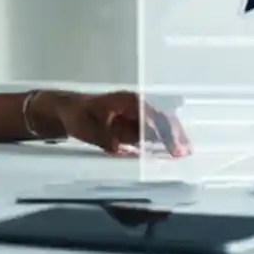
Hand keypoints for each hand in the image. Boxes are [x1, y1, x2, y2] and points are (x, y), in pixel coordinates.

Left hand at [29, 90, 191, 157]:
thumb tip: (118, 145)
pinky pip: (153, 132)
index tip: (170, 143)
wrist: (69, 111)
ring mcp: (137, 114)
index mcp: (126, 101)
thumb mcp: (87, 128)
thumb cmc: (78, 115)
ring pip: (161, 124)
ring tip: (184, 153)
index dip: (162, 129)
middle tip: (183, 151)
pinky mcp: (135, 125)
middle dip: (173, 133)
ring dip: (172, 137)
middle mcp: (136, 105)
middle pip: (161, 117)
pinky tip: (172, 152)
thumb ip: (104, 137)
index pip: (151, 114)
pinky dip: (163, 141)